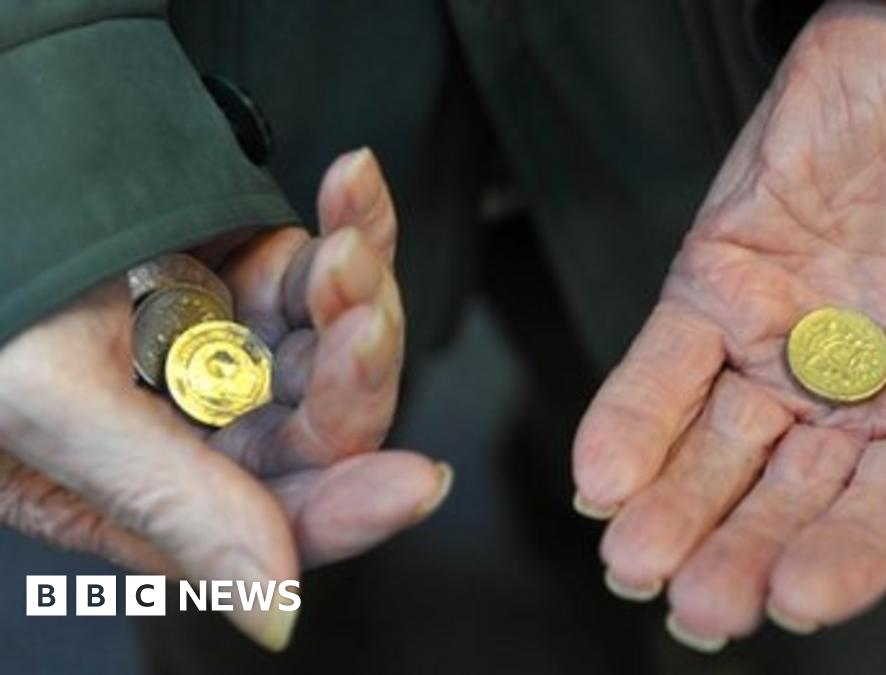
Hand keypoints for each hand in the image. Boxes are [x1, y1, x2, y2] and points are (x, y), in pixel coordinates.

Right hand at [0, 149, 450, 649]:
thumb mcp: (52, 408)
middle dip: (358, 369)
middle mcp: (203, 428)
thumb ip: (171, 503)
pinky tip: (355, 187)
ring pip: (335, 339)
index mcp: (156, 492)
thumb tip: (274, 615)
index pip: (280, 523)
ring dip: (357, 289)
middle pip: (328, 424)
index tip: (413, 484)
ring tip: (343, 246)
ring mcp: (225, 347)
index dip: (352, 508)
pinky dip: (350, 224)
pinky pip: (316, 266)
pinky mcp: (235, 274)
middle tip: (357, 317)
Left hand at [572, 0, 885, 650]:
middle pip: (788, 497)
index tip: (797, 598)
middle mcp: (858, 397)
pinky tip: (601, 473)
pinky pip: (664, 361)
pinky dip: (632, 415)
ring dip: (672, 504)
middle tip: (697, 608)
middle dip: (737, 551)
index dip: (846, 559)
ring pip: (715, 445)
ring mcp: (779, 342)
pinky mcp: (717, 282)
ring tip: (634, 558)